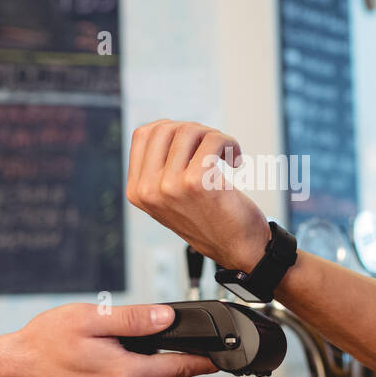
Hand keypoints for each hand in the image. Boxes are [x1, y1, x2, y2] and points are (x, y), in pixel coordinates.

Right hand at [4, 303, 216, 376]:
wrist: (10, 371)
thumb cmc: (43, 344)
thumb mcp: (89, 318)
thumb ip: (132, 319)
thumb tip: (166, 318)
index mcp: (124, 373)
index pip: (179, 369)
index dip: (203, 360)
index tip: (220, 355)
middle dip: (188, 367)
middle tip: (200, 351)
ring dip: (165, 375)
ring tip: (168, 355)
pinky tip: (134, 365)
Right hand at [127, 119, 270, 270]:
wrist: (238, 248)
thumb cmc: (210, 219)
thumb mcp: (170, 198)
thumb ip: (159, 168)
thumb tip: (165, 127)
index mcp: (137, 191)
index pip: (143, 135)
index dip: (171, 129)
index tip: (193, 142)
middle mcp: (148, 190)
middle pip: (165, 128)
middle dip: (195, 131)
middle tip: (213, 148)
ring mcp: (169, 187)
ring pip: (189, 130)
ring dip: (215, 136)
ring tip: (226, 154)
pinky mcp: (196, 183)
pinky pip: (214, 140)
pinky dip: (230, 143)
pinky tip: (235, 159)